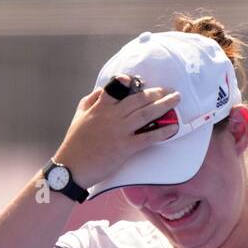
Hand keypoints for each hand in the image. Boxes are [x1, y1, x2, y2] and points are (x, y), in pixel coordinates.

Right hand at [52, 75, 180, 188]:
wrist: (72, 167)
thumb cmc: (75, 143)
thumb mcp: (79, 115)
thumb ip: (91, 100)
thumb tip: (103, 89)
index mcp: (100, 107)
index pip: (116, 87)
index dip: (129, 81)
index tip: (140, 80)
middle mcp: (112, 116)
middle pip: (138, 99)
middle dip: (157, 92)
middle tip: (170, 90)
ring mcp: (119, 131)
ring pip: (146, 114)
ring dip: (164, 105)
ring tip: (176, 100)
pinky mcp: (125, 147)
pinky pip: (147, 137)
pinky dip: (161, 132)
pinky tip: (173, 127)